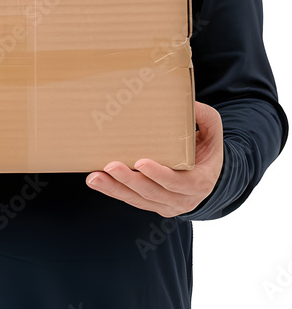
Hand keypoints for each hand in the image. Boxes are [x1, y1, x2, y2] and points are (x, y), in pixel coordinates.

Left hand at [85, 101, 223, 216]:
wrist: (210, 175)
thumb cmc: (208, 149)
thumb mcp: (213, 131)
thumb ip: (205, 117)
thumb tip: (191, 103)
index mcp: (199, 182)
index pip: (177, 182)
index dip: (159, 174)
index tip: (141, 162)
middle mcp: (183, 199)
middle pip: (152, 192)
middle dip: (129, 180)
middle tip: (110, 166)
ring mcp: (167, 205)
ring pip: (138, 200)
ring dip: (115, 189)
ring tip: (94, 177)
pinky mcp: (153, 205)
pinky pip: (132, 201)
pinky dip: (114, 192)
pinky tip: (98, 182)